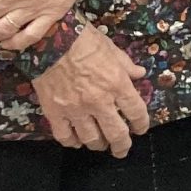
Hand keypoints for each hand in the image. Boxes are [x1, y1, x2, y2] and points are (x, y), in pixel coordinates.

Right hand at [29, 28, 150, 155]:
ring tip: (101, 144)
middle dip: (122, 145)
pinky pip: (65, 136)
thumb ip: (127, 66)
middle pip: (116, 133)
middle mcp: (99, 102)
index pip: (136, 112)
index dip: (141, 124)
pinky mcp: (54, 113)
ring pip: (91, 139)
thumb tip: (140, 74)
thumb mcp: (112, 49)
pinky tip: (77, 141)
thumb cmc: (84, 40)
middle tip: (122, 149)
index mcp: (117, 84)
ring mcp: (75, 110)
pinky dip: (72, 142)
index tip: (140, 128)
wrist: (49, 40)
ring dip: (98, 144)